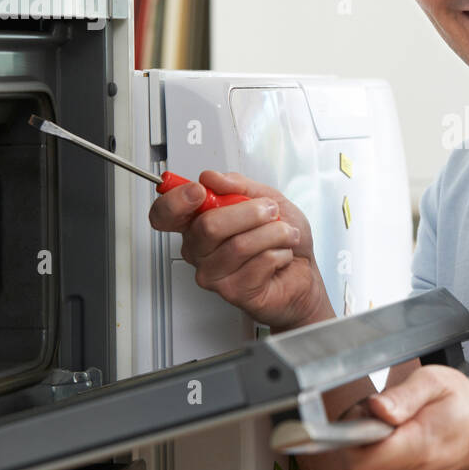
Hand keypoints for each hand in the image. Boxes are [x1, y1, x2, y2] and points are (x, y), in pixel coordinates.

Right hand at [147, 169, 333, 330]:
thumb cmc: (283, 238)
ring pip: (239, 245)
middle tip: (270, 211)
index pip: (165, 214)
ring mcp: (213, 273)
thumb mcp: (267, 198)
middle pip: (208, 226)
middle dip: (249, 212)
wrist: (303, 272)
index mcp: (198, 223)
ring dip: (274, 233)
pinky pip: (260, 263)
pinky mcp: (233, 291)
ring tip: (284, 235)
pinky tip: (281, 257)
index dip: (175, 201)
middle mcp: (199, 250)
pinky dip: (281, 253)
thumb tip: (212, 177)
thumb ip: (238, 185)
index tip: (199, 190)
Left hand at [343, 365, 468, 469]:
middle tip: (382, 414)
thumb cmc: (460, 408)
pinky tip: (390, 442)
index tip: (370, 410)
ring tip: (391, 426)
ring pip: (355, 469)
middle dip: (357, 434)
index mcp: (418, 448)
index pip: (361, 459)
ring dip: (364, 445)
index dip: (355, 430)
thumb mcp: (437, 382)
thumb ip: (403, 395)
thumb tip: (376, 408)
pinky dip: (370, 457)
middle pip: (353, 463)